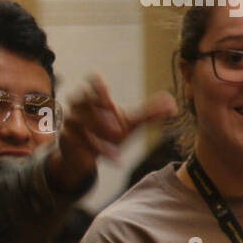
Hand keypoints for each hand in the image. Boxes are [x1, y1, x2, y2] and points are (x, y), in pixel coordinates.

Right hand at [47, 75, 176, 192]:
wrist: (84, 156)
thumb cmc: (106, 134)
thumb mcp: (129, 124)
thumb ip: (150, 114)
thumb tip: (173, 105)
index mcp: (94, 98)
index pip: (92, 83)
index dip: (98, 86)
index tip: (109, 94)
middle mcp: (79, 107)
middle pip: (85, 99)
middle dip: (101, 108)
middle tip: (116, 117)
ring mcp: (71, 123)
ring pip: (83, 122)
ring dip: (101, 130)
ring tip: (118, 138)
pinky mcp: (68, 139)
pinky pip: (83, 142)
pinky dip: (102, 150)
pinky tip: (117, 159)